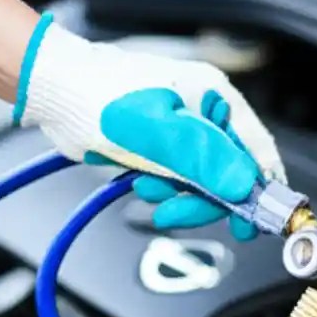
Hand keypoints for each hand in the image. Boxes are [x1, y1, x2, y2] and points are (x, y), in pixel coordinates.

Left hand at [15, 13, 284, 240]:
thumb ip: (203, 158)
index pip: (256, 151)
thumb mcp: (156, 131)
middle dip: (206, 199)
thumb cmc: (99, 97)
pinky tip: (143, 187)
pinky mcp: (165, 150)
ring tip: (147, 188)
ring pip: (204, 184)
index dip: (260, 189)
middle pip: (231, 174)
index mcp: (216, 98)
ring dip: (179, 197)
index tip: (256, 223)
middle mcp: (206, 115)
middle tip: (179, 214)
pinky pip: (180, 183)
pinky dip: (165, 193)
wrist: (57, 94)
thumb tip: (243, 185)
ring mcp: (186, 134)